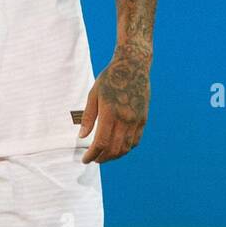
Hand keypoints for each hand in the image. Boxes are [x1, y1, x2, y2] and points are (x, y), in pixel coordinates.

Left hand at [79, 46, 150, 163]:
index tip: (85, 160)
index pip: (100, 143)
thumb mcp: (93, 95)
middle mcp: (125, 119)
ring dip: (114, 156)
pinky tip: (118, 148)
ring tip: (104, 156)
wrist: (133, 66)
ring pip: (126, 148)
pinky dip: (126, 148)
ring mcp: (136, 120)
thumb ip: (88, 118)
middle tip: (94, 159)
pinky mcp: (143, 119)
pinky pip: (135, 140)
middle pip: (114, 149)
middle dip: (102, 158)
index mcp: (110, 113)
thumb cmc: (110, 79)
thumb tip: (81, 137)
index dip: (92, 155)